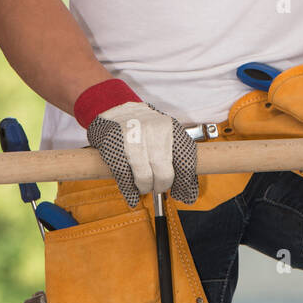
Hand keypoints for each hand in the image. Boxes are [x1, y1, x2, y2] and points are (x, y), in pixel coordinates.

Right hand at [74, 79, 198, 206]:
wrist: (114, 106)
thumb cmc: (143, 124)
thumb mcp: (165, 132)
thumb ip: (176, 156)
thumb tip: (188, 192)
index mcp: (171, 129)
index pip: (186, 162)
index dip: (186, 184)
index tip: (185, 196)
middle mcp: (154, 131)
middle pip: (165, 173)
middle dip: (163, 186)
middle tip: (159, 188)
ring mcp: (133, 138)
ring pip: (145, 177)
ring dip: (145, 187)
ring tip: (144, 186)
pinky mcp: (114, 145)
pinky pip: (124, 176)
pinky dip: (129, 190)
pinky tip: (132, 194)